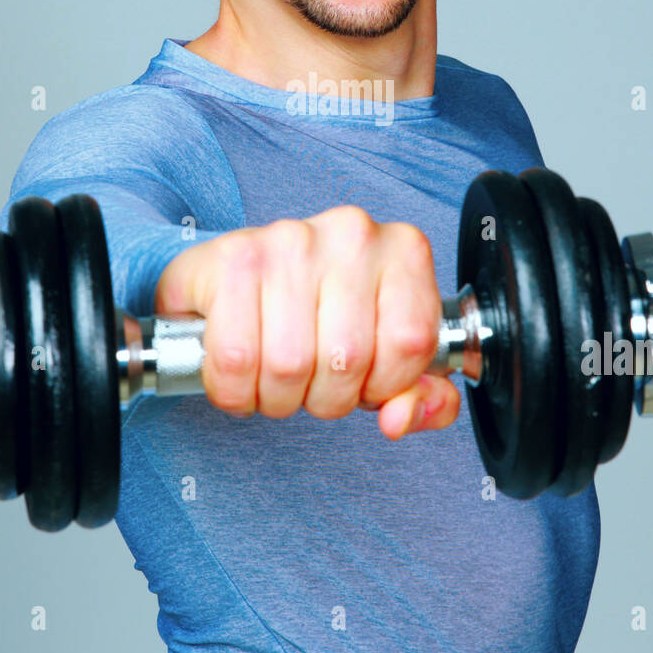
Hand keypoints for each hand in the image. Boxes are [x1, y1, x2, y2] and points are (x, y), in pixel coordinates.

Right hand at [154, 207, 459, 438]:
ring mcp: (290, 239)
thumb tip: (399, 419)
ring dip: (277, 396)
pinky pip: (236, 358)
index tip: (363, 379)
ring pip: (290, 364)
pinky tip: (240, 371)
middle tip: (311, 380)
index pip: (411, 341)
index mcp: (402, 250)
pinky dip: (235, 388)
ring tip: (274, 374)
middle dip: (325, 396)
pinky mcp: (234, 257)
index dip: (383, 383)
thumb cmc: (317, 312)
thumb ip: (418, 396)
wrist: (236, 279)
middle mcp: (350, 234)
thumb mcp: (383, 354)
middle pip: (347, 359)